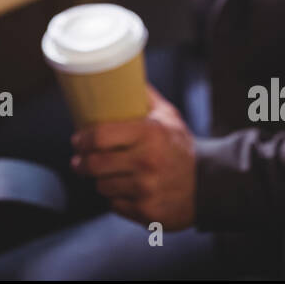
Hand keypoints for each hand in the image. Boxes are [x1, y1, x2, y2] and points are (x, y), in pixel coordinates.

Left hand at [70, 85, 196, 230]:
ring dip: (100, 181)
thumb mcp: (168, 116)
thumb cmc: (180, 146)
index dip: (82, 139)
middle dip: (81, 163)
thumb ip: (144, 96)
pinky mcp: (147, 212)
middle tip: (79, 160)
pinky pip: (115, 205)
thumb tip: (122, 71)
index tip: (77, 139)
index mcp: (150, 134)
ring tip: (106, 174)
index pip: (100, 136)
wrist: (207, 184)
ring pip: (102, 186)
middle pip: (94, 164)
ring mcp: (147, 190)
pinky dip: (116, 198)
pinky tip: (124, 190)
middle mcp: (147, 162)